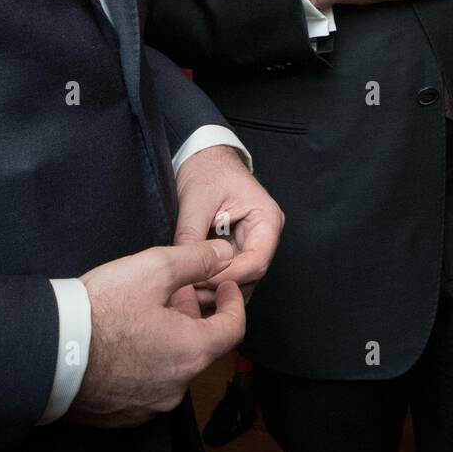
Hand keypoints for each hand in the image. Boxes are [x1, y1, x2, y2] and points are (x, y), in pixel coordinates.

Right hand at [67, 239, 244, 427]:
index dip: (233, 301)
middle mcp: (176, 386)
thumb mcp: (153, 269)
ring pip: (173, 365)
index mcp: (191, 352)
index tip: (227, 286)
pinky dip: (147, 360)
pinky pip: (147, 384)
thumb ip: (195, 259)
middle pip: (201, 346)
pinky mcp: (123, 414)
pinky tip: (125, 340)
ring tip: (146, 311)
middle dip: (193, 315)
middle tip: (175, 290)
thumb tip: (222, 253)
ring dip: (170, 338)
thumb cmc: (99, 311)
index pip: (233, 329)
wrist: (47, 353)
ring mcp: (149, 405)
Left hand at [174, 145, 282, 306]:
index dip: (228, 276)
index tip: (199, 281)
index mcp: (267, 219)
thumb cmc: (207, 171)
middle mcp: (266, 236)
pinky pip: (230, 275)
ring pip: (241, 281)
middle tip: (189, 292)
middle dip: (220, 287)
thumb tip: (185, 271)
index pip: (256, 262)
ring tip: (187, 291)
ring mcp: (253, 245)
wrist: (204, 159)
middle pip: (250, 276)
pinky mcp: (238, 251)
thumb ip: (192, 238)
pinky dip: (213, 284)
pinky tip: (192, 287)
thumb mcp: (197, 202)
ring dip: (216, 290)